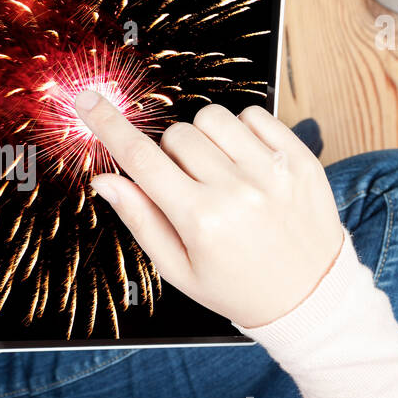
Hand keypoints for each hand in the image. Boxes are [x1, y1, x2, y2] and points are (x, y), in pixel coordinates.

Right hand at [74, 93, 344, 327]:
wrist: (310, 296)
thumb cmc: (238, 287)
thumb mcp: (178, 267)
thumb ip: (140, 219)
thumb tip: (105, 181)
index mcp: (200, 220)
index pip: (141, 159)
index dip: (108, 125)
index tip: (87, 101)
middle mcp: (236, 191)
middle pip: (175, 135)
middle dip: (171, 155)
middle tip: (188, 187)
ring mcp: (272, 171)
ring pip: (212, 118)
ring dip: (205, 139)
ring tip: (219, 172)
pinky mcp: (299, 158)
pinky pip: (254, 115)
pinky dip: (241, 131)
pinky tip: (245, 163)